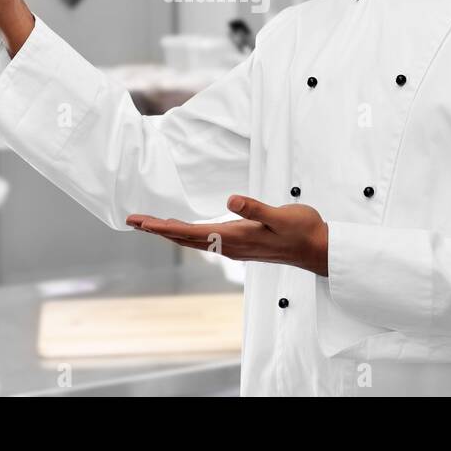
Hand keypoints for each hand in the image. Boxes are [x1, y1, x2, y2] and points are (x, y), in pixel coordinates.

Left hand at [127, 196, 328, 276]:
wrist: (318, 249)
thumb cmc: (301, 229)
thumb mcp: (280, 215)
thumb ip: (255, 208)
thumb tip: (230, 201)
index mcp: (234, 237)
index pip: (190, 232)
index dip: (163, 227)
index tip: (140, 222)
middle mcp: (230, 245)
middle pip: (185, 238)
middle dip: (157, 229)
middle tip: (132, 221)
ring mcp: (234, 247)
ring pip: (193, 240)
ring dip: (169, 232)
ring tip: (149, 225)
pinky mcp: (241, 245)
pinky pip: (205, 240)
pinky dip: (186, 234)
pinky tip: (183, 231)